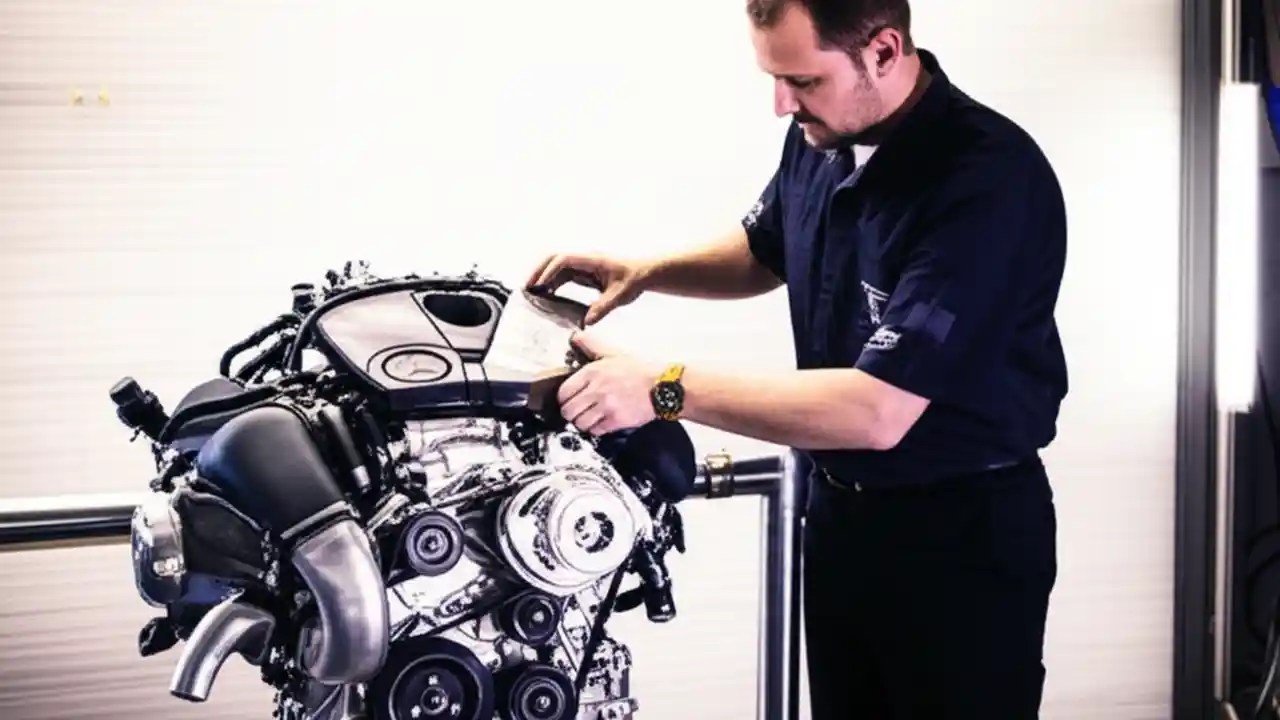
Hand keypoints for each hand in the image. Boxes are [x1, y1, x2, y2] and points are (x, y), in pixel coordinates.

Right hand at [526, 253, 650, 324]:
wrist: (645, 273)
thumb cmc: (634, 278)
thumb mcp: (620, 295)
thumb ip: (603, 307)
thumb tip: (586, 321)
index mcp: (592, 260)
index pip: (564, 260)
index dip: (550, 271)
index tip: (540, 285)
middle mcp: (585, 260)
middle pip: (554, 259)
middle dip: (539, 271)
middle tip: (526, 287)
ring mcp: (583, 266)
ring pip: (556, 267)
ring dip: (544, 277)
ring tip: (532, 293)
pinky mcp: (584, 273)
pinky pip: (564, 276)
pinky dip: (553, 284)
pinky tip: (547, 295)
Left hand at [557, 331, 661, 435]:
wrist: (664, 385)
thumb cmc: (640, 369)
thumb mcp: (613, 352)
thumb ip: (591, 344)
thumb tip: (575, 336)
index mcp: (592, 371)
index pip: (563, 392)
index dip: (565, 398)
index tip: (571, 399)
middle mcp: (597, 389)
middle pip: (568, 410)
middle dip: (572, 413)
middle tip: (579, 411)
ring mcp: (606, 406)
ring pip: (580, 423)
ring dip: (583, 423)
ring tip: (591, 418)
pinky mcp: (616, 420)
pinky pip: (595, 431)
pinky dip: (596, 430)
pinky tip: (603, 422)